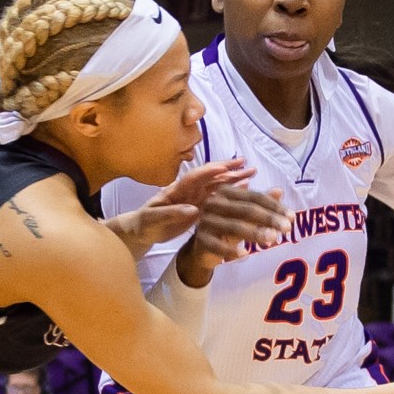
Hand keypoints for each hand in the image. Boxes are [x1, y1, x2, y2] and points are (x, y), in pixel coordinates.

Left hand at [102, 159, 246, 256]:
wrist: (141, 229)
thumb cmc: (145, 223)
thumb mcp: (153, 219)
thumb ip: (171, 213)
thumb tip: (192, 210)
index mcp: (176, 190)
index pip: (195, 177)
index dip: (210, 172)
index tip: (226, 168)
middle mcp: (188, 190)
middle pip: (211, 177)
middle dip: (229, 170)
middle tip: (247, 164)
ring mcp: (194, 198)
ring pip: (217, 186)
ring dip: (234, 179)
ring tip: (251, 173)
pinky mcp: (199, 208)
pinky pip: (217, 199)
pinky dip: (230, 193)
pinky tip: (243, 190)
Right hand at [172, 160, 290, 286]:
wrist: (202, 248)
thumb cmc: (227, 227)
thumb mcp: (245, 215)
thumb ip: (261, 204)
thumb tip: (280, 191)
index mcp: (226, 192)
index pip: (254, 197)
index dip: (274, 206)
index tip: (292, 217)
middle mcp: (214, 202)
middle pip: (246, 209)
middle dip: (269, 219)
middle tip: (287, 229)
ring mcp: (206, 220)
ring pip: (234, 226)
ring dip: (255, 233)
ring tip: (273, 240)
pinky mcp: (200, 239)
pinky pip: (217, 245)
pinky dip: (231, 250)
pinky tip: (246, 254)